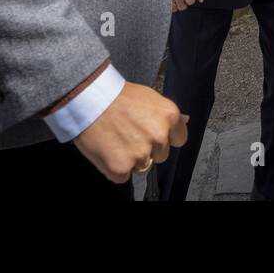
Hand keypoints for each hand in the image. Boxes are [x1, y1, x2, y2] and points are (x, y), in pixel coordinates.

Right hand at [73, 82, 187, 182]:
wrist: (89, 100)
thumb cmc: (117, 96)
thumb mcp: (149, 97)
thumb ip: (166, 114)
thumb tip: (185, 120)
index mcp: (169, 117)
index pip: (179, 139)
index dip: (166, 138)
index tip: (152, 134)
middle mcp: (159, 136)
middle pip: (161, 155)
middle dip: (148, 149)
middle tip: (130, 135)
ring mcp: (141, 154)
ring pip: (143, 167)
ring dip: (132, 159)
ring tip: (117, 140)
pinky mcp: (121, 168)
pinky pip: (123, 176)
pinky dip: (115, 167)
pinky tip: (109, 150)